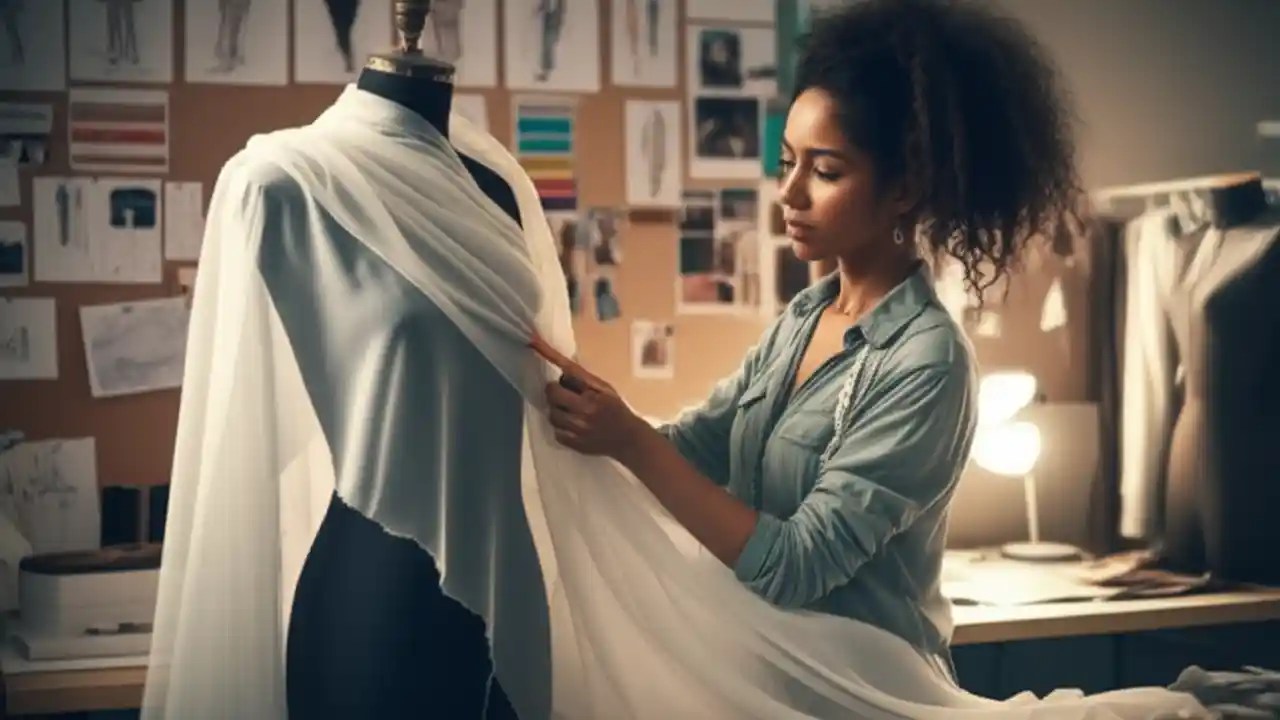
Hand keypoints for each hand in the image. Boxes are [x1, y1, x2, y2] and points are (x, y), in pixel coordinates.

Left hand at [530, 334, 647, 460]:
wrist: (628, 439)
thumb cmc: (616, 410)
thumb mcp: (605, 389)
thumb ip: (584, 380)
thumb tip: (563, 367)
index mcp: (593, 394)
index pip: (568, 371)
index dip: (548, 355)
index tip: (533, 341)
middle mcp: (583, 411)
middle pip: (552, 393)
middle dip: (554, 391)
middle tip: (564, 394)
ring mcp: (577, 429)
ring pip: (551, 413)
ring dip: (557, 409)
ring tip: (571, 411)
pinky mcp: (573, 443)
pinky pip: (555, 430)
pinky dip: (561, 426)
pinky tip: (573, 425)